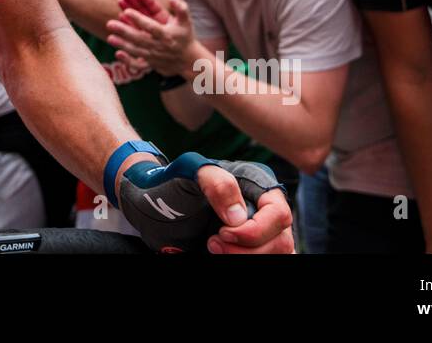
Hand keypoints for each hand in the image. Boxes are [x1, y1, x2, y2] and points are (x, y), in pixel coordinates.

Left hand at [105, 0, 197, 76]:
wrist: (189, 60)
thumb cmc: (185, 37)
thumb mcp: (186, 21)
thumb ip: (181, 8)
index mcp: (167, 35)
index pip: (151, 26)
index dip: (139, 19)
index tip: (127, 11)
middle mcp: (159, 46)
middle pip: (139, 39)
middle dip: (124, 31)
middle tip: (109, 24)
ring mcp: (154, 56)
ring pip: (136, 51)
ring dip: (122, 45)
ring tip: (110, 37)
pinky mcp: (151, 65)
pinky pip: (138, 65)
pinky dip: (128, 62)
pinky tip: (117, 54)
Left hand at [118, 153, 293, 253]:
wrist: (151, 206)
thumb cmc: (171, 183)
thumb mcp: (188, 171)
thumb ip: (217, 183)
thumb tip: (238, 216)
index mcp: (257, 184)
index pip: (278, 214)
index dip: (256, 230)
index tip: (223, 233)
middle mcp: (263, 208)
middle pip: (280, 241)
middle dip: (247, 249)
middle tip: (212, 244)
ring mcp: (258, 231)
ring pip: (277, 255)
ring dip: (246, 258)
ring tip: (213, 249)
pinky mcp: (248, 248)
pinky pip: (266, 260)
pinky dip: (247, 260)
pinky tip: (224, 256)